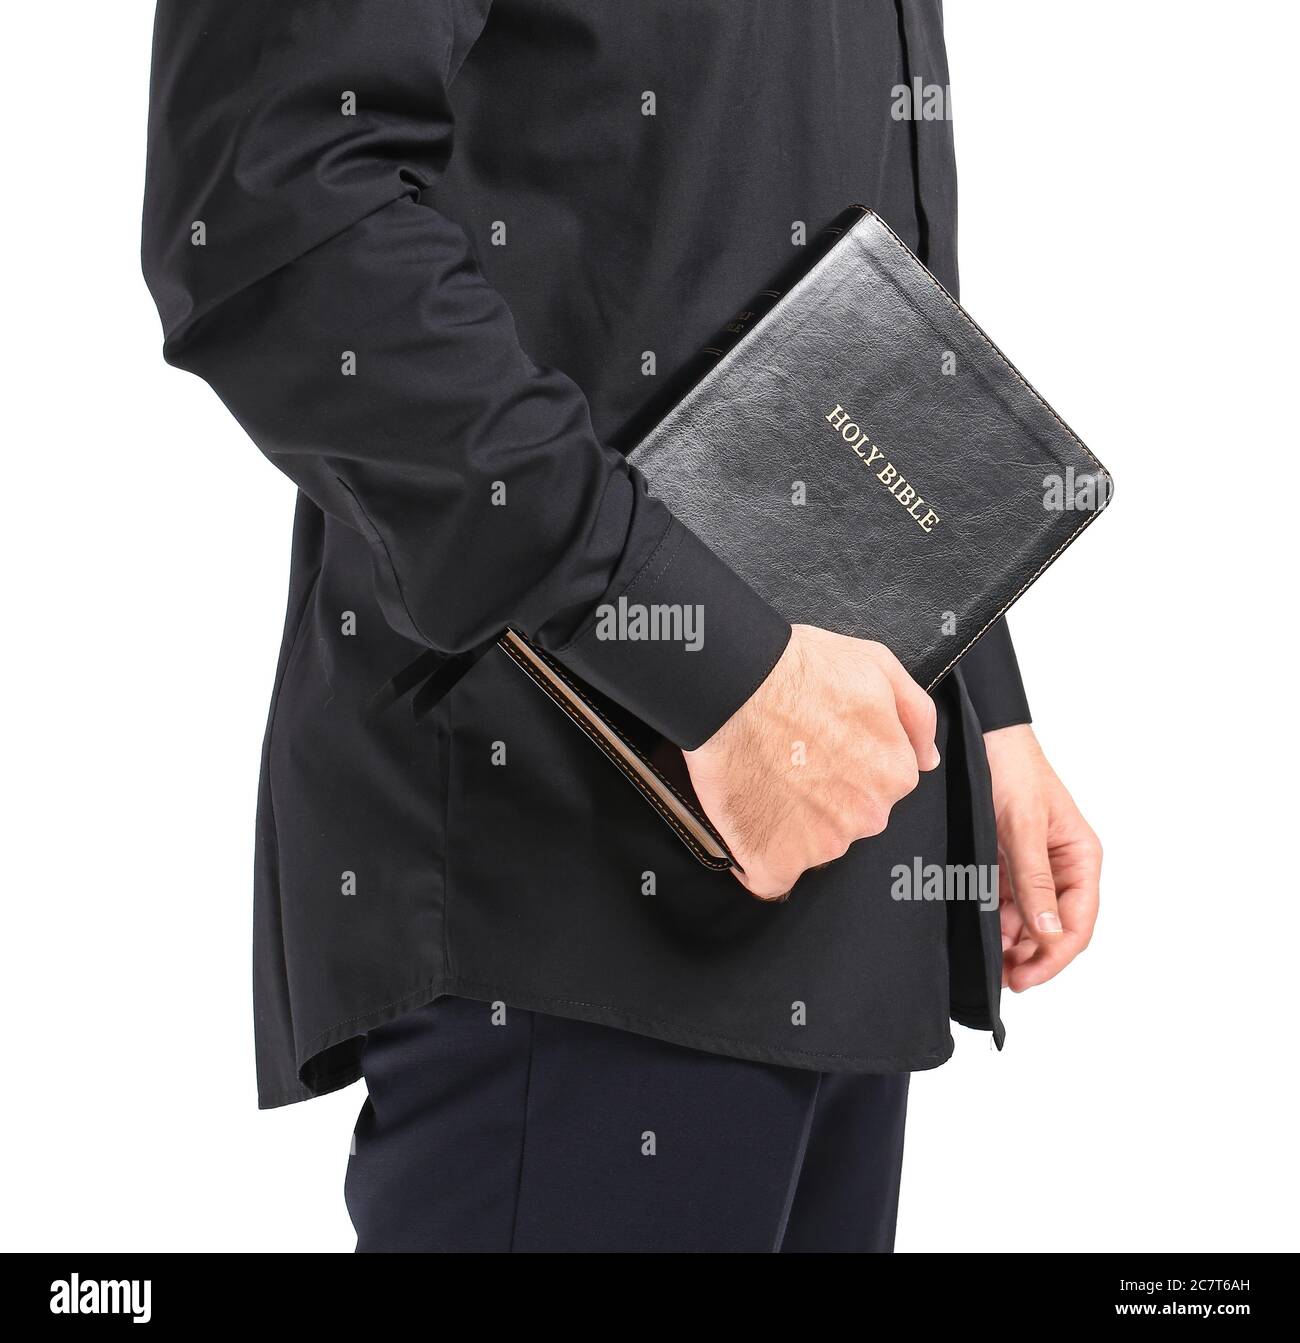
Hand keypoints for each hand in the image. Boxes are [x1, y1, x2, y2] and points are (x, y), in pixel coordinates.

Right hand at [684, 624, 939, 899]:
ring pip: (810, 848)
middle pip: (845, 822)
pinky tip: (746, 823)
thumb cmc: (799, 668)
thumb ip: (915, 715)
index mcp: (894, 774)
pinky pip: (770, 876)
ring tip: (758, 782)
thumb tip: (927, 760)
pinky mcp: (775, 861)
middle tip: (782, 763)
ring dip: (787, 827)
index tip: (814, 751)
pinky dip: (757, 857)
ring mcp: (822, 844)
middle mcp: (868, 816)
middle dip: (819, 801)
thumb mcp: (877, 666)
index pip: (876, 790)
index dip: (842, 770)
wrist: (734, 684)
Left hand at [983, 724, 1101, 990]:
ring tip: (987, 960)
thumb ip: (1034, 880)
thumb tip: (1048, 933)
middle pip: (1054, 927)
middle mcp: (1062, 866)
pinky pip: (1006, 901)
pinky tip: (980, 929)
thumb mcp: (1023, 826)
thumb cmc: (1012, 770)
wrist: (981, 735)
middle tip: (1001, 978)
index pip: (1078, 922)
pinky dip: (995, 918)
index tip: (1026, 978)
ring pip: (1029, 919)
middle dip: (1031, 955)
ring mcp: (1034, 866)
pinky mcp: (1006, 861)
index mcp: (1081, 858)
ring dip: (1011, 941)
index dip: (1055, 956)